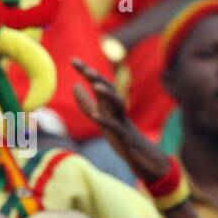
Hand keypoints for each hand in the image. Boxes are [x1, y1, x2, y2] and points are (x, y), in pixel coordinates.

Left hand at [71, 58, 170, 183]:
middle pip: (109, 89)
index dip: (86, 72)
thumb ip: (86, 103)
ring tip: (95, 87)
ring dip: (108, 94)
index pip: (99, 83)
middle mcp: (118, 110)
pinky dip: (106, 121)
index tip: (73, 60)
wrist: (144, 157)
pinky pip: (116, 127)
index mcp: (110, 105)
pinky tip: (95, 116)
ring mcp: (123, 122)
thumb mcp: (101, 117)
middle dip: (98, 78)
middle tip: (86, 70)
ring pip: (118, 104)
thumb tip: (74, 85)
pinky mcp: (126, 137)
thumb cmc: (121, 136)